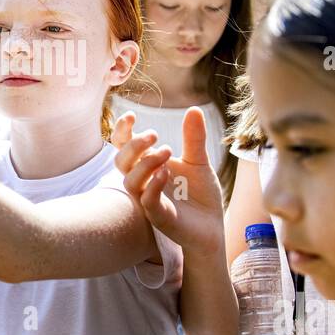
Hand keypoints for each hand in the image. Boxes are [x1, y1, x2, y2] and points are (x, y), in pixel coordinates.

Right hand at [113, 108, 224, 255]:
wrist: (212, 226)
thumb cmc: (200, 195)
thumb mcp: (199, 162)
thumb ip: (194, 138)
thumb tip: (193, 109)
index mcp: (149, 166)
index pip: (124, 147)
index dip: (123, 132)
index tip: (132, 116)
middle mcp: (144, 182)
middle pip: (121, 162)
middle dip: (133, 146)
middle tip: (154, 135)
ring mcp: (149, 200)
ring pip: (130, 181)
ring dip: (145, 163)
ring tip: (168, 150)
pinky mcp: (159, 217)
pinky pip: (147, 201)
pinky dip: (153, 185)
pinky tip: (165, 172)